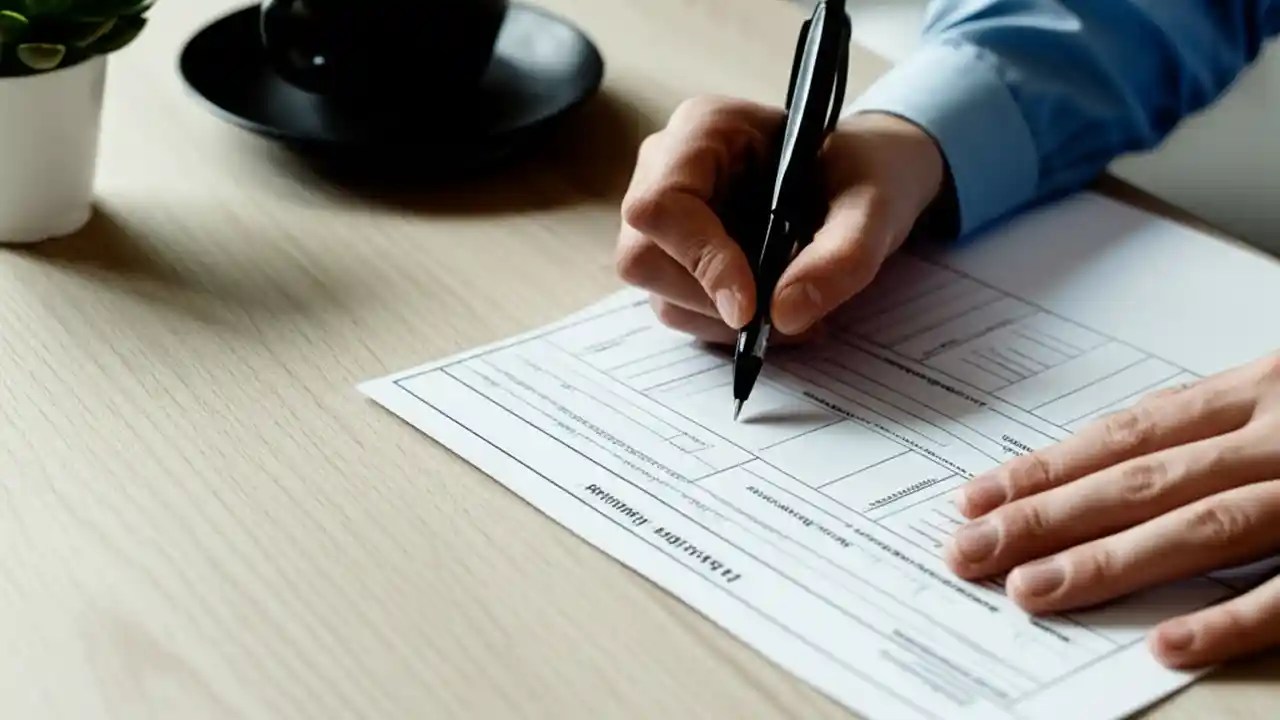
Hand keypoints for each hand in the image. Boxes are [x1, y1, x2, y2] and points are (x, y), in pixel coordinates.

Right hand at [615, 96, 944, 342]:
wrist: (862, 181)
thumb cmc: (864, 173)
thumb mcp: (873, 205)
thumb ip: (840, 255)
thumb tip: (783, 315)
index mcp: (705, 129)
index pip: (662, 204)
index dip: (698, 259)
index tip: (749, 308)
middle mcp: (666, 169)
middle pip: (643, 256)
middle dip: (710, 300)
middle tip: (779, 318)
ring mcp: (665, 216)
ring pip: (657, 291)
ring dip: (720, 320)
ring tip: (789, 319)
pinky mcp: (675, 256)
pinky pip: (678, 307)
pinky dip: (723, 325)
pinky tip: (771, 313)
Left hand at [945, 352, 1279, 668]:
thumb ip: (1213, 427)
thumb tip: (1112, 458)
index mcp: (1257, 393)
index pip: (1128, 436)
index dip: (1047, 470)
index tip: (976, 500)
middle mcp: (1278, 436)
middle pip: (1142, 481)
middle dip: (1046, 517)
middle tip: (970, 549)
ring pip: (1202, 525)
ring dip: (1109, 561)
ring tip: (1030, 589)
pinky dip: (1230, 619)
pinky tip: (1166, 642)